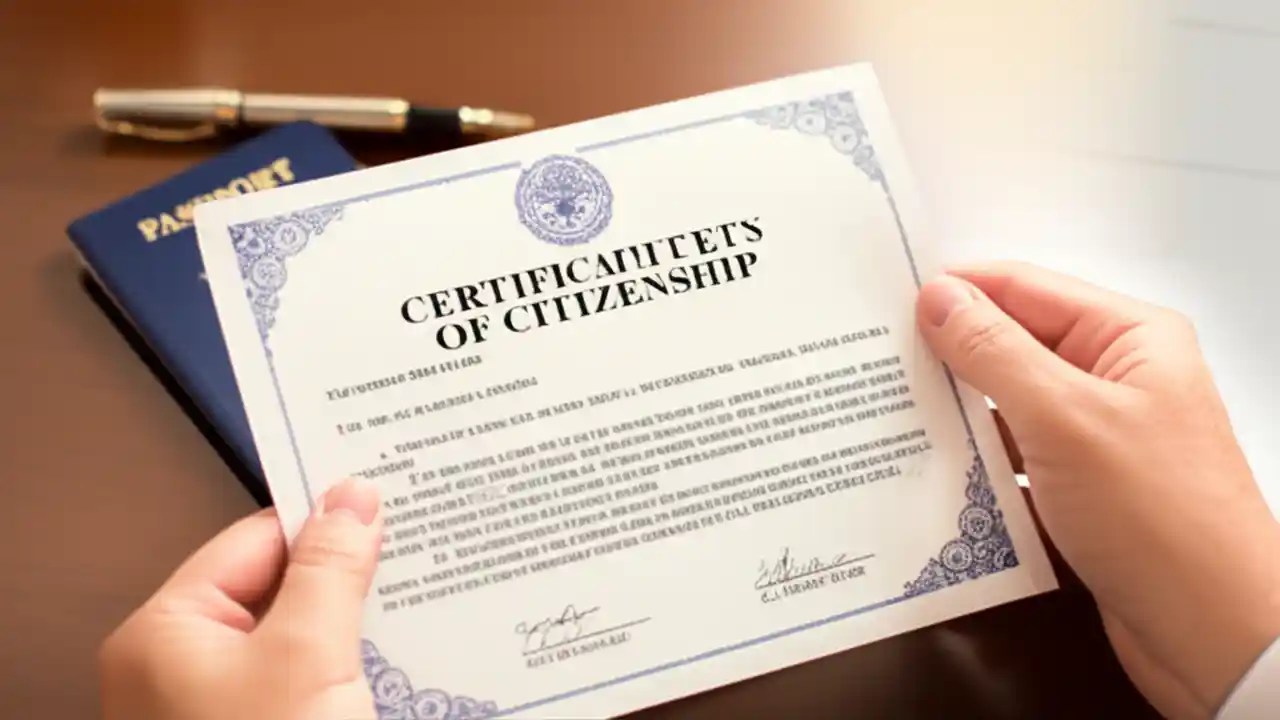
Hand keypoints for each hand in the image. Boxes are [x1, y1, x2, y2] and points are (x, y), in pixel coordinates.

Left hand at [99, 478, 382, 719]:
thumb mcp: (307, 655)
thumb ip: (329, 569)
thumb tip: (350, 498)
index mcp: (161, 633)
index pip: (253, 542)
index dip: (321, 523)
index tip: (380, 506)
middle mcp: (173, 668)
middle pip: (275, 591)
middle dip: (341, 583)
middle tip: (403, 563)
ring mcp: (209, 705)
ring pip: (292, 641)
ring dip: (346, 633)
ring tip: (402, 618)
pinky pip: (295, 683)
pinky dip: (337, 675)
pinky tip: (383, 670)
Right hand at [916, 263, 1279, 719]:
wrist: (1211, 635)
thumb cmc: (1160, 519)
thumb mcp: (1065, 419)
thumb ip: (995, 352)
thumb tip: (939, 297)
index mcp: (1130, 338)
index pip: (1024, 288)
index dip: (955, 290)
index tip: (886, 303)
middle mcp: (1116, 378)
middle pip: (1012, 345)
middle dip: (947, 354)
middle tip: (873, 359)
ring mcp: (1098, 436)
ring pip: (1007, 405)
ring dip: (956, 413)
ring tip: (888, 411)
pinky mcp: (1081, 488)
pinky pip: (1013, 458)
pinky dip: (974, 462)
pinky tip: (927, 468)